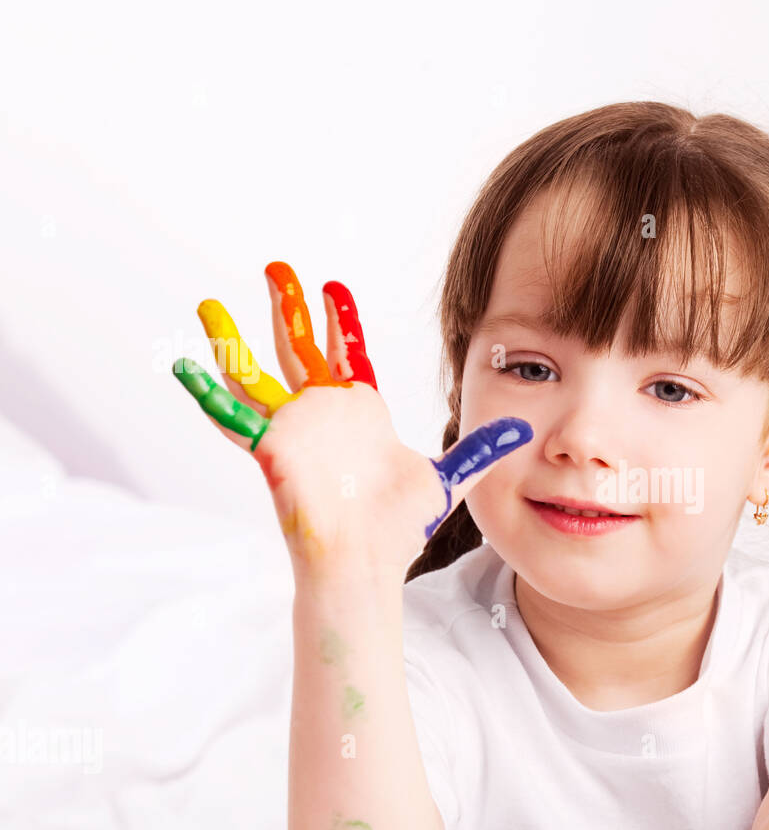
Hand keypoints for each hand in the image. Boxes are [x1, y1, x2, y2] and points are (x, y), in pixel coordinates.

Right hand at [171, 260, 531, 575]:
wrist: (370, 562)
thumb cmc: (399, 528)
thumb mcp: (449, 476)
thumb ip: (481, 448)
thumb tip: (522, 429)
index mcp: (361, 414)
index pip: (348, 354)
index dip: (340, 320)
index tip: (333, 284)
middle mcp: (324, 415)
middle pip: (300, 348)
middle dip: (290, 307)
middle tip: (277, 267)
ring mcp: (294, 431)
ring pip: (256, 375)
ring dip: (232, 341)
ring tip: (208, 305)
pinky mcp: (272, 450)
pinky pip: (232, 418)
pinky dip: (207, 392)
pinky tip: (184, 365)